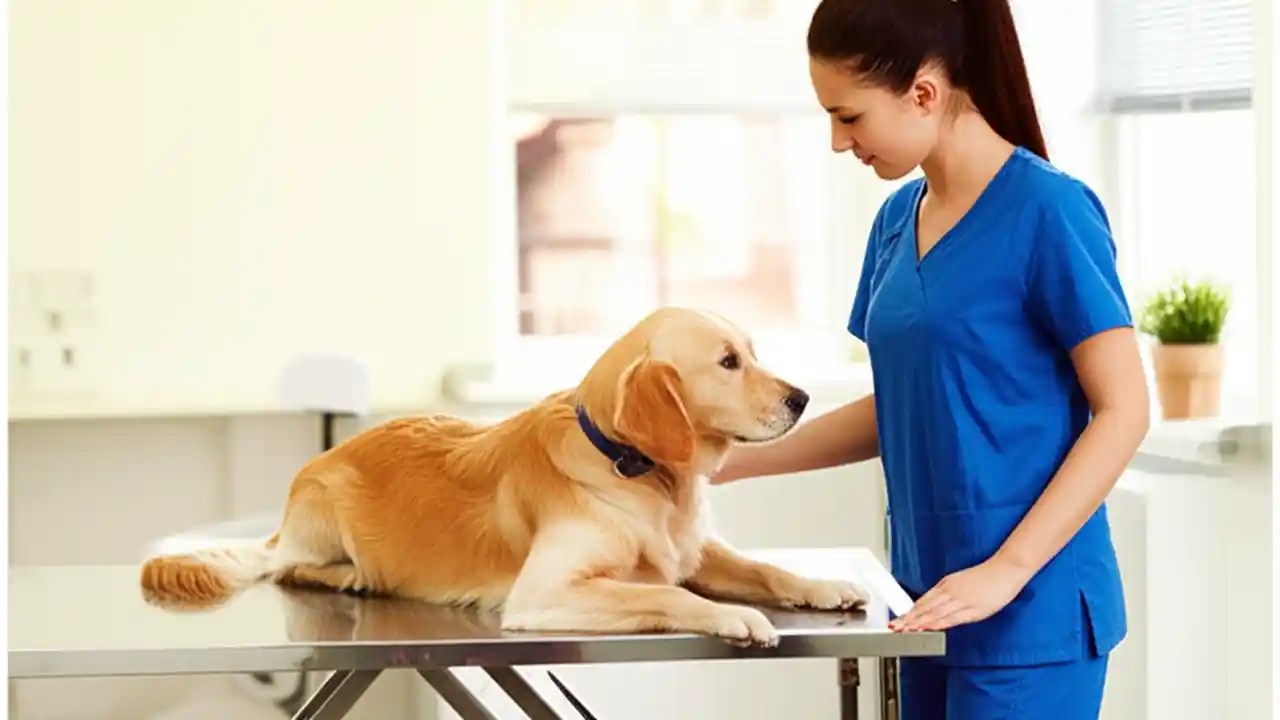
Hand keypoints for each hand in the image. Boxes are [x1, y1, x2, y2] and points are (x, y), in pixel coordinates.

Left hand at [889, 555, 1034, 632]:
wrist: (1005, 569)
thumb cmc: (986, 576)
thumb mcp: (961, 581)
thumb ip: (947, 592)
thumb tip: (934, 604)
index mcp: (946, 585)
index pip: (924, 601)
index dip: (910, 611)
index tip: (899, 618)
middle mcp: (950, 592)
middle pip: (925, 608)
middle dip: (909, 618)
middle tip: (894, 626)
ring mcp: (961, 601)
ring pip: (935, 613)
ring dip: (919, 622)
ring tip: (905, 630)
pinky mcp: (973, 609)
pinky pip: (952, 618)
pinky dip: (938, 623)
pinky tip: (928, 627)